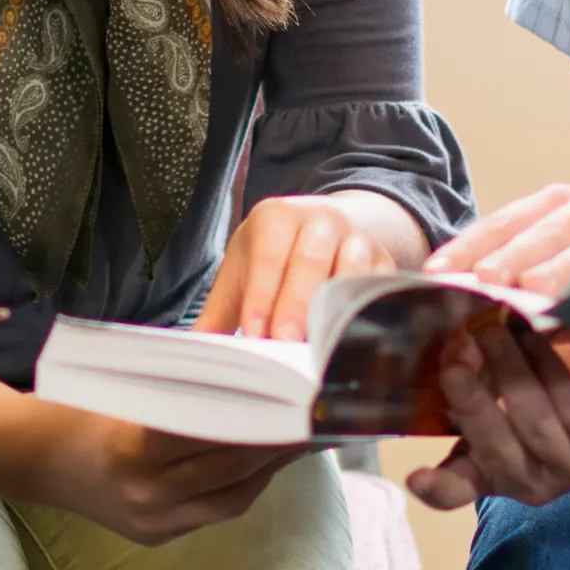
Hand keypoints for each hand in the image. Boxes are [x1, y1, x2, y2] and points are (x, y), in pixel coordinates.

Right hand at [30, 412, 301, 545]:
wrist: (26, 458)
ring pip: (231, 499)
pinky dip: (240, 488)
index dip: (262, 419)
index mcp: (135, 448)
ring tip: (298, 443)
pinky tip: (262, 466)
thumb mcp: (126, 390)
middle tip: (312, 419)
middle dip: (277, 445)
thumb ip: (181, 392)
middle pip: (231, 469)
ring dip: (268, 471)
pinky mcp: (153, 536)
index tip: (295, 399)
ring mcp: (150, 522)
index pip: (217, 434)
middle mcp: (145, 494)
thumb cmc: (76, 407)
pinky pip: (211, 513)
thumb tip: (248, 379)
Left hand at [197, 193, 406, 341]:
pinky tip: (351, 337)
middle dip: (296, 304)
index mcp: (277, 217)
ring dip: (334, 306)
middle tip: (285, 342)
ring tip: (318, 342)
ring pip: (349, 269)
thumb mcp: (243, 273)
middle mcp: (320, 220)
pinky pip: (378, 287)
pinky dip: (367, 311)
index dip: (261, 296)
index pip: (268, 257)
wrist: (329, 228)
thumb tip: (187, 352)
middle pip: (309, 260)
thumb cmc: (276, 258)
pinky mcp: (383, 263)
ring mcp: (356, 239)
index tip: (255, 333)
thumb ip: (217, 314)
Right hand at [404, 322, 569, 509]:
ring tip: (493, 330)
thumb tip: (443, 343)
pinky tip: (536, 338)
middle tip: (455, 356)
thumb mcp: (499, 373)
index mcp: (495, 468)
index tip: (413, 477)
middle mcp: (535, 478)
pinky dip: (551, 373)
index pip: (458, 490)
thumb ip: (469, 373)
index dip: (437, 488)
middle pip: (497, 453)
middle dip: (473, 404)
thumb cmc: (549, 367)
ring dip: (511, 376)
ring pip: (538, 430)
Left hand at [427, 184, 569, 295]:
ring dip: (564, 271)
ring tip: (534, 294)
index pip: (509, 219)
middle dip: (512, 255)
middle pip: (549, 230)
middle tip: (482, 282)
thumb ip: (521, 276)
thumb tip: (459, 305)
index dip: (472, 244)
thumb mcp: (569, 259)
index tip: (437, 273)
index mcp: (565, 204)